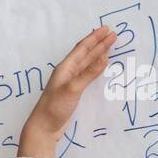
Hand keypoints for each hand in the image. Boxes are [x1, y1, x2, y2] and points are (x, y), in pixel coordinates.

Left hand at [19, 26, 115, 157]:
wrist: (44, 128)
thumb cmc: (54, 107)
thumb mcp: (72, 89)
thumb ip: (88, 74)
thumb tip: (104, 57)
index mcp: (65, 68)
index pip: (82, 49)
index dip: (94, 38)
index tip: (107, 29)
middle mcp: (67, 72)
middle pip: (85, 54)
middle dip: (99, 43)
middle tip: (113, 34)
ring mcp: (70, 82)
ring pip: (87, 63)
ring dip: (98, 53)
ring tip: (109, 45)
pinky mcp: (73, 91)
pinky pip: (87, 73)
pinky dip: (95, 67)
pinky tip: (100, 65)